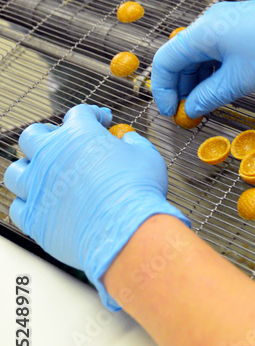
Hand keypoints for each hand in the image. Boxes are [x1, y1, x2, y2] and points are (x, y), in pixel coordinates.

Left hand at [3, 105, 189, 310]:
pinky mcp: (33, 217)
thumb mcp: (146, 155)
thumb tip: (129, 139)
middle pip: (32, 135)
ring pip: (16, 171)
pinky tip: (41, 205)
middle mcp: (51, 155)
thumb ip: (134, 143)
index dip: (92, 114)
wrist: (126, 231)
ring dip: (29, 170)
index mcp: (79, 134)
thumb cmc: (138, 191)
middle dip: (47, 135)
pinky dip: (27, 204)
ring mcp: (38, 186)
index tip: (100, 121)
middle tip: (61, 143)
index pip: (78, 113)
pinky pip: (17, 208)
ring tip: (43, 175)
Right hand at [151, 0, 254, 118]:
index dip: (164, 90)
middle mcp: (209, 22)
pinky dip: (213, 69)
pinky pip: (216, 49)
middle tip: (189, 112)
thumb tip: (192, 109)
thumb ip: (210, 96)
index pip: (166, 60)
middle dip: (181, 86)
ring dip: (198, 80)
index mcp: (202, 32)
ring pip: (199, 54)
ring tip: (206, 104)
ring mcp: (225, 22)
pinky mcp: (240, 25)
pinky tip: (221, 87)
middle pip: (181, 57)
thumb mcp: (240, 81)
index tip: (172, 112)